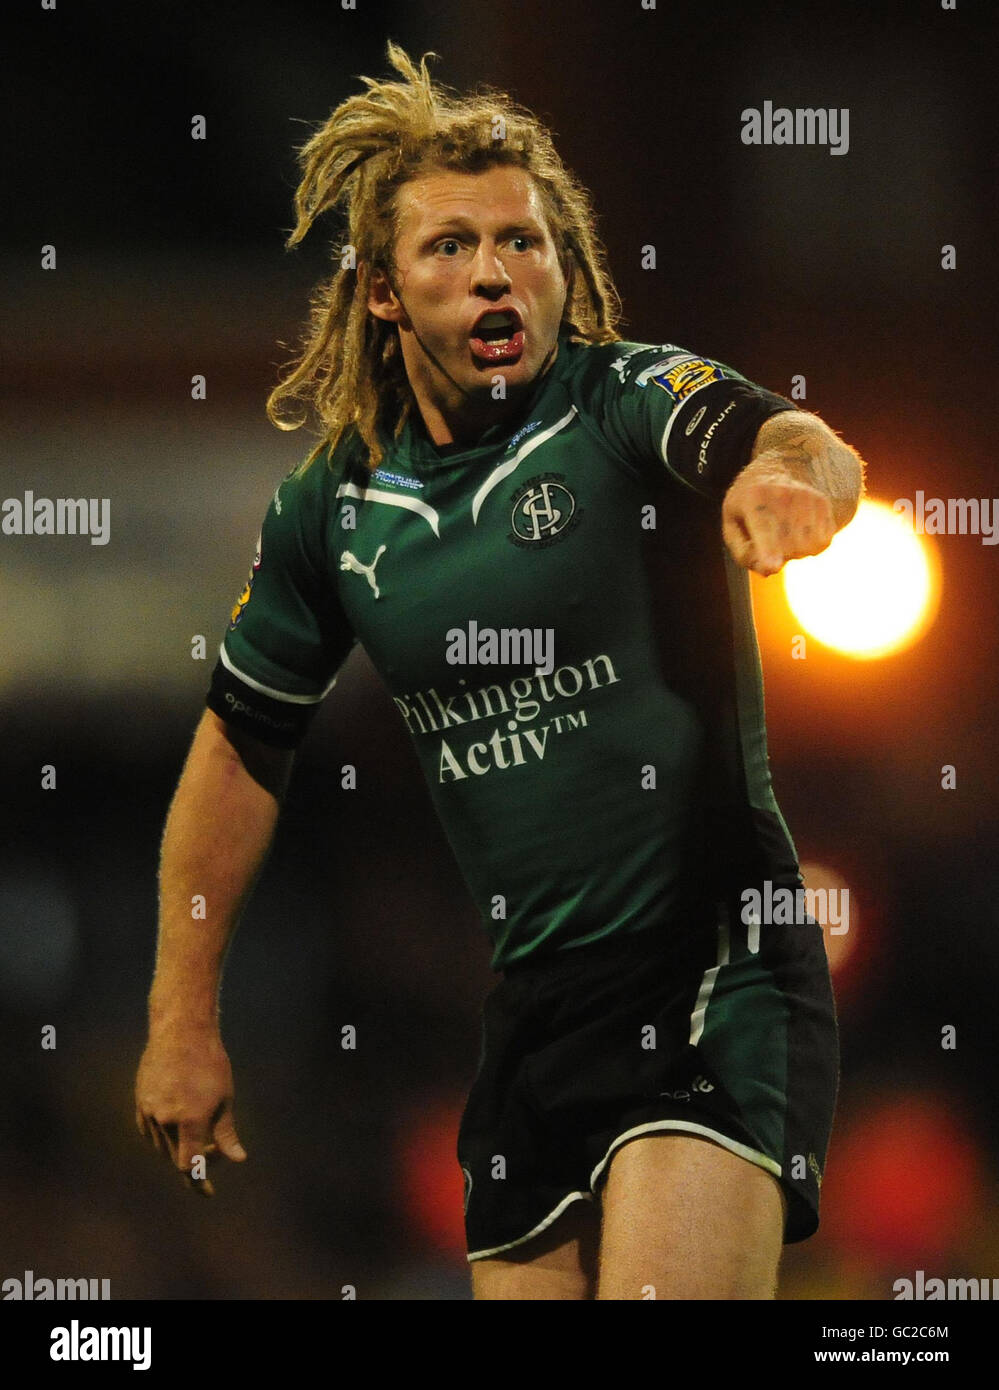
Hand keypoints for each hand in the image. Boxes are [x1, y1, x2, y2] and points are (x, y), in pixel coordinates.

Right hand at [135, 1029, 246, 1196]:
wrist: (181, 1031)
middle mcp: (165, 1120)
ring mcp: (149, 1111)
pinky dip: (163, 1138)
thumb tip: (238, 1159)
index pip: (190, 1166)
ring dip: (178, 1149)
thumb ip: (227, 1132)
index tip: (207, 1192)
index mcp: (189, 1120)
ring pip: (162, 1146)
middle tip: (215, 1152)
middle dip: (195, 1162)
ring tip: (199, 1136)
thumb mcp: (224, 1098)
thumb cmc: (210, 1062)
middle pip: (176, 1158)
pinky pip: (149, 1132)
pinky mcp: (140, 1103)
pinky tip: (176, 1129)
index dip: (198, 1181)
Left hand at [722, 456, 836, 575]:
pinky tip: (799, 528)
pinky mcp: (824, 504)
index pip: (763, 528)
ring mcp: (807, 498)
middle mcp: (784, 495)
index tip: (772, 566)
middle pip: (786, 549)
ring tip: (783, 530)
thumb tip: (768, 570)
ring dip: (795, 551)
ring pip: (807, 549)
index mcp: (753, 497)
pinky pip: (822, 543)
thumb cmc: (751, 500)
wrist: (783, 462)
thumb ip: (742, 550)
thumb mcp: (732, 520)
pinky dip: (810, 544)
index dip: (768, 550)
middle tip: (768, 537)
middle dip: (777, 555)